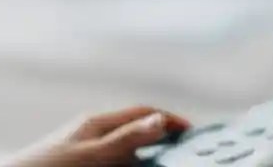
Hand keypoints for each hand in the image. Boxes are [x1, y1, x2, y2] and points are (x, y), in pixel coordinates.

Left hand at [5, 105, 191, 165]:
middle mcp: (92, 132)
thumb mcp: (92, 154)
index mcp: (97, 122)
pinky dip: (128, 162)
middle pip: (136, 130)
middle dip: (161, 138)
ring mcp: (85, 148)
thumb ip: (125, 139)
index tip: (192, 132)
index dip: (169, 119)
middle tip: (184, 151)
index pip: (142, 112)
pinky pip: (112, 159)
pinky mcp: (80, 162)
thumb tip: (159, 119)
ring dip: (145, 155)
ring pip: (124, 148)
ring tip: (164, 163)